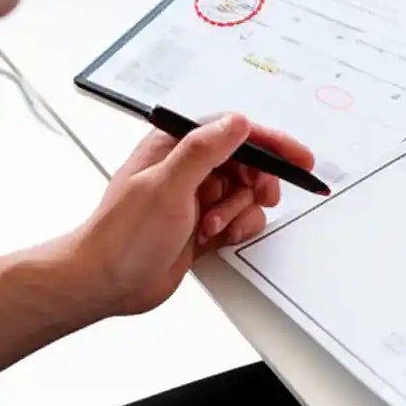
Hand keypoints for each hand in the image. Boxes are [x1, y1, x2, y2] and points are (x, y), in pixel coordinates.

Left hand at [73, 114, 313, 316]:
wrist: (106, 283)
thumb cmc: (121, 236)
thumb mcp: (166, 186)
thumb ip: (203, 150)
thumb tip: (236, 123)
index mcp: (175, 146)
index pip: (234, 131)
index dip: (272, 143)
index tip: (298, 157)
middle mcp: (189, 168)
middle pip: (249, 162)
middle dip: (258, 182)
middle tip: (262, 195)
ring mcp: (198, 197)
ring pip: (248, 192)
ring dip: (241, 210)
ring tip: (216, 224)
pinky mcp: (206, 223)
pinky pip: (243, 217)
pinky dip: (239, 227)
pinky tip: (218, 236)